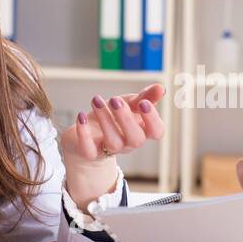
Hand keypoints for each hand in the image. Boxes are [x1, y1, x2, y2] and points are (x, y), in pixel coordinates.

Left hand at [59, 83, 165, 206]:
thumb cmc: (114, 117)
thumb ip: (145, 97)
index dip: (152, 119)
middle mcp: (128, 143)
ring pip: (113, 142)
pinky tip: (81, 117)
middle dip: (126, 118)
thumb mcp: (130, 104)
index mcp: (142, 131)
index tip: (143, 103)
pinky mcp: (91, 153)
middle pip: (136, 139)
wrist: (89, 134)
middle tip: (114, 100)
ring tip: (97, 100)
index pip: (156, 131)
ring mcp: (110, 150)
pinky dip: (84, 134)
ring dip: (105, 120)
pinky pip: (89, 150)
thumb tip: (161, 88)